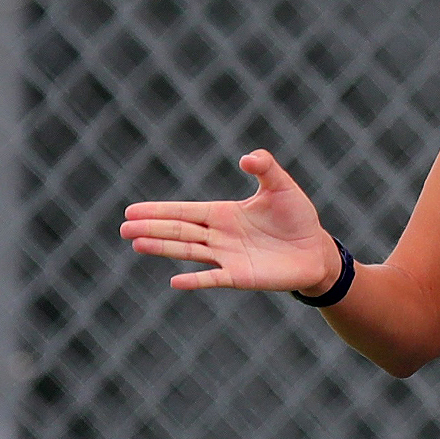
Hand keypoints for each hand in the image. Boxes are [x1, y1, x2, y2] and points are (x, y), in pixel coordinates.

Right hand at [120, 149, 341, 293]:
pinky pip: (213, 278)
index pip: (185, 211)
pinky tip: (175, 281)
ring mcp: (227, 257)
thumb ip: (266, 169)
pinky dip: (195, 279)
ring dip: (164, 248)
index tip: (131, 210)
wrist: (315, 251)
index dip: (160, 210)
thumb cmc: (297, 217)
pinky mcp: (240, 276)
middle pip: (180, 231)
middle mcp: (219, 236)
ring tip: (136, 243)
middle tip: (123, 227)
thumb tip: (246, 157)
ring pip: (189, 251)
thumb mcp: (282, 187)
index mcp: (224, 213)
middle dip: (152, 228)